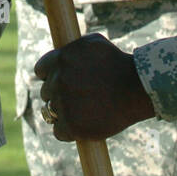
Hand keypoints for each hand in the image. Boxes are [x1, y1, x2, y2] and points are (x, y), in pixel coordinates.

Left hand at [34, 33, 156, 141]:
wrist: (136, 89)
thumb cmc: (118, 63)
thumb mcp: (94, 44)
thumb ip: (72, 48)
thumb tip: (61, 51)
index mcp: (59, 60)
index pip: (40, 71)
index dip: (51, 76)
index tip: (61, 81)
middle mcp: (57, 81)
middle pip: (46, 92)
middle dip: (59, 94)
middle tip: (78, 97)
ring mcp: (63, 104)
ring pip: (50, 112)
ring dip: (62, 113)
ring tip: (80, 112)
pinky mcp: (71, 126)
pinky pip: (58, 131)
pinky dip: (68, 131)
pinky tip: (82, 125)